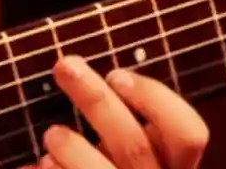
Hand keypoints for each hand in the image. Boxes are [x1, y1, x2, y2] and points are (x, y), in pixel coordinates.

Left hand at [24, 55, 208, 168]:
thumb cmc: (98, 162)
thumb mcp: (119, 143)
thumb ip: (116, 121)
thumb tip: (78, 70)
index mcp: (171, 166)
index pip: (187, 133)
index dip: (156, 100)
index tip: (115, 73)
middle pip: (135, 145)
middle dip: (96, 99)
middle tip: (65, 67)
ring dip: (72, 146)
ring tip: (53, 134)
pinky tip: (37, 165)